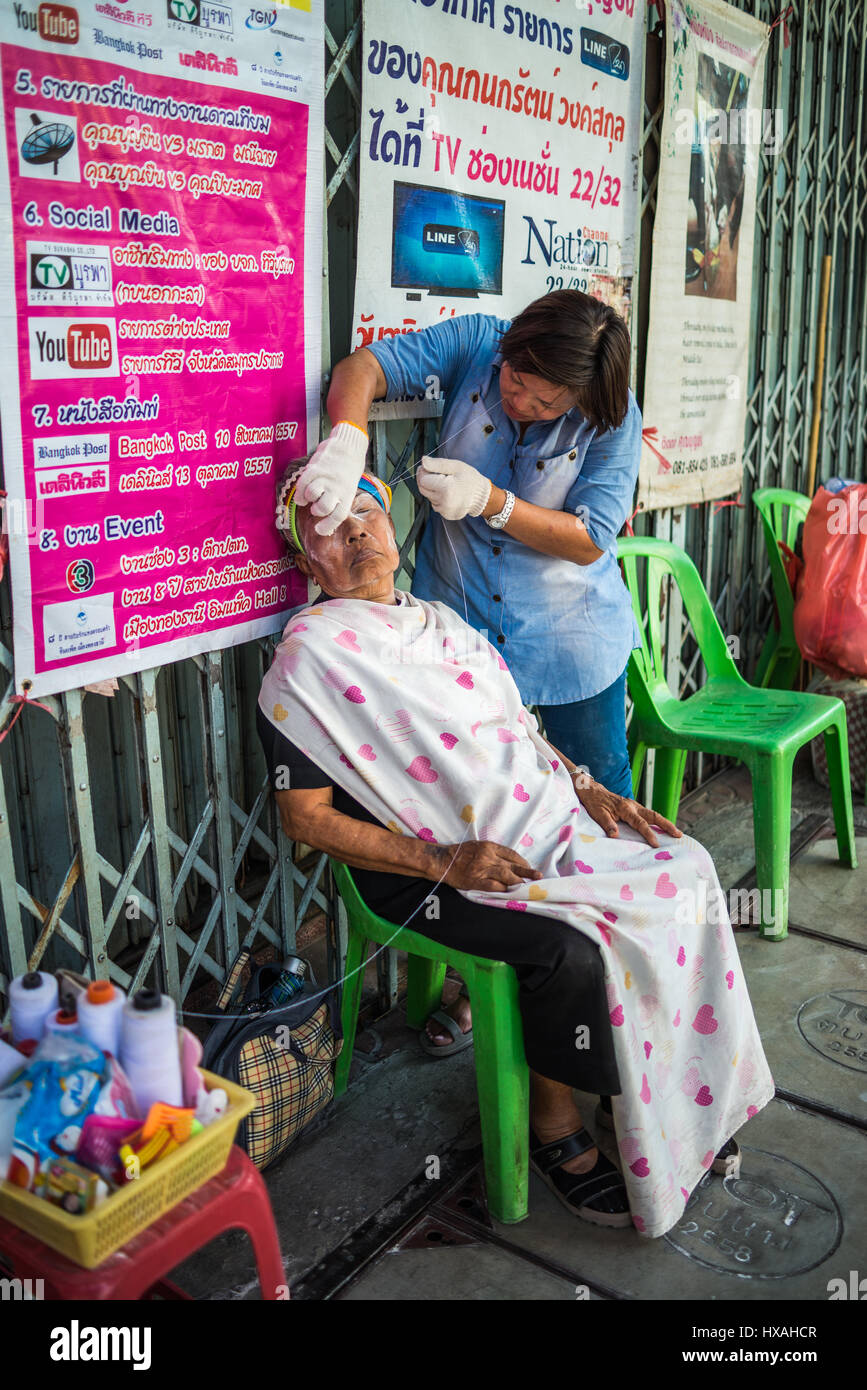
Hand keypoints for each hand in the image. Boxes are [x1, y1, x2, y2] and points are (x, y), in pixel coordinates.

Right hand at [294, 421, 368, 535]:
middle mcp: (338, 487)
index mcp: (348, 494)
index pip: (338, 516)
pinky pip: (303, 483)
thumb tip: (325, 521)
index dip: (327, 526)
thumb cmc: (348, 470)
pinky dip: (299, 490)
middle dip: (316, 510)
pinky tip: (301, 493)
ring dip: (307, 498)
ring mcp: (326, 477)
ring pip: (311, 494)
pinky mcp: (316, 467)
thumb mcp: (349, 487)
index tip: (318, 530)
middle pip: (323, 507)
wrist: (349, 445)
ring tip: (310, 496)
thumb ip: (338, 501)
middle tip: (315, 508)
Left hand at [417, 455, 491, 520]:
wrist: (483, 496)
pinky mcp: (446, 515)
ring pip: (429, 497)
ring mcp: (445, 510)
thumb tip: (423, 461)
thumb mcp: (456, 466)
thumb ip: (437, 464)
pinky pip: (435, 504)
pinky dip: (438, 498)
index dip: (423, 472)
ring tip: (447, 484)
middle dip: (426, 480)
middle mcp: (444, 502)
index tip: (427, 467)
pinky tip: (449, 494)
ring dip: (433, 489)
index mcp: (446, 488)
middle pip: (423, 489)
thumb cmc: (470, 479)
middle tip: (436, 474)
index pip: (422, 480)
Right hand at [435, 840, 541, 891]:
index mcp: (489, 846)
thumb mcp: (478, 845)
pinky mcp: (476, 881)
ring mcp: (482, 869)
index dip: (522, 861)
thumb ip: (493, 852)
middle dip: (526, 871)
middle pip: (512, 865)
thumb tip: (510, 860)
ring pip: (506, 875)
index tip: (528, 866)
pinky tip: (509, 892)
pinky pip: (493, 885)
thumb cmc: (460, 852)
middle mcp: (488, 857)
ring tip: (527, 886)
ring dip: (518, 881)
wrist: (442, 860)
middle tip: (538, 876)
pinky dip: (503, 889)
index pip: (511, 854)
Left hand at [573, 775, 681, 848]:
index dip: (649, 834)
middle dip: (667, 825)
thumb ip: (607, 824)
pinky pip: (648, 814)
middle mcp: (633, 806)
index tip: (656, 844)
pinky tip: (662, 828)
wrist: (592, 790)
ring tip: (676, 833)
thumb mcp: (598, 814)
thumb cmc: (594, 803)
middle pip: (654, 816)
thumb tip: (615, 835)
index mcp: (625, 808)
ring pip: (653, 814)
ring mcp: (634, 805)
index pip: (640, 823)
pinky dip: (657, 821)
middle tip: (679, 835)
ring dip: (665, 823)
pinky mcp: (633, 807)